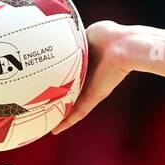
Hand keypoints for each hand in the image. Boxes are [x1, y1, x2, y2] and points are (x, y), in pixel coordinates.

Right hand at [51, 20, 133, 134]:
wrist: (124, 46)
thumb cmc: (109, 36)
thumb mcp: (87, 34)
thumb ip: (74, 39)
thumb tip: (61, 38)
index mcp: (87, 60)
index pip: (69, 70)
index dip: (58, 75)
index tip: (44, 81)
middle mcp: (89, 76)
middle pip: (70, 90)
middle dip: (58, 98)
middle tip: (41, 106)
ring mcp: (92, 87)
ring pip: (73, 105)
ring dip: (61, 114)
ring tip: (46, 123)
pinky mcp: (95, 95)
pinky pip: (80, 112)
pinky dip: (68, 121)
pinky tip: (57, 130)